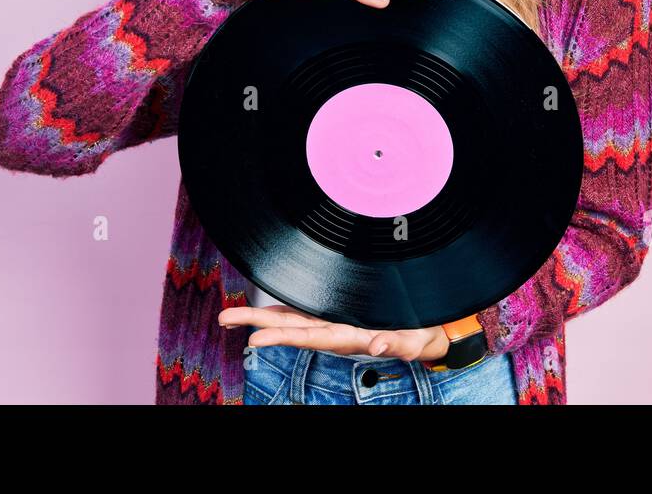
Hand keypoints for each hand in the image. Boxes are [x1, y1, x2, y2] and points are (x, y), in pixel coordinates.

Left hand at [219, 305, 449, 362]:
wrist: (426, 330)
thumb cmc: (417, 334)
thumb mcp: (411, 341)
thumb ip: (395, 343)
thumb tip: (378, 345)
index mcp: (348, 336)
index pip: (308, 336)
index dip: (280, 335)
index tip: (252, 337)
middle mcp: (335, 328)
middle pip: (290, 325)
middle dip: (257, 322)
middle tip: (225, 318)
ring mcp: (335, 321)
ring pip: (294, 317)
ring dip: (263, 316)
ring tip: (233, 315)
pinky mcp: (340, 311)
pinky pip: (308, 308)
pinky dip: (285, 306)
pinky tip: (265, 307)